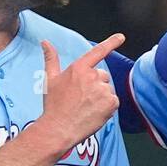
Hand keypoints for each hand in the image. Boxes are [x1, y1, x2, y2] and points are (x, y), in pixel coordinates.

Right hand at [37, 33, 124, 152]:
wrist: (59, 128)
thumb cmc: (54, 105)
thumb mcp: (50, 79)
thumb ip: (51, 59)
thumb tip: (45, 42)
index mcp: (79, 68)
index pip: (98, 51)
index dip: (111, 42)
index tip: (121, 37)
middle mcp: (93, 76)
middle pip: (102, 76)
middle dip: (96, 84)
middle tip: (82, 98)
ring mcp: (103, 90)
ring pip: (107, 90)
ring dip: (101, 97)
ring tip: (86, 107)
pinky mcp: (111, 103)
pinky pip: (113, 101)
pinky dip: (107, 107)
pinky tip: (93, 113)